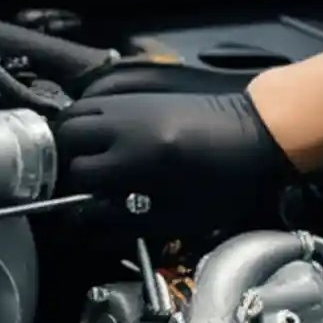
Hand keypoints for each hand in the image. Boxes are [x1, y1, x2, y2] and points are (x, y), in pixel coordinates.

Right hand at [52, 92, 292, 230]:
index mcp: (137, 159)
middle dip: (62, 161)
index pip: (78, 174)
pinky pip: (95, 99)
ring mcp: (132, 104)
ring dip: (70, 136)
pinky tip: (98, 137)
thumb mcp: (179, 218)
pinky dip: (86, 117)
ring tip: (80, 159)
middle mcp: (127, 125)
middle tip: (74, 181)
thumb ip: (124, 224)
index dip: (73, 195)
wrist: (259, 134)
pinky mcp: (140, 94)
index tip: (78, 207)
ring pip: (76, 110)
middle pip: (66, 134)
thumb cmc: (227, 184)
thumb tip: (84, 227)